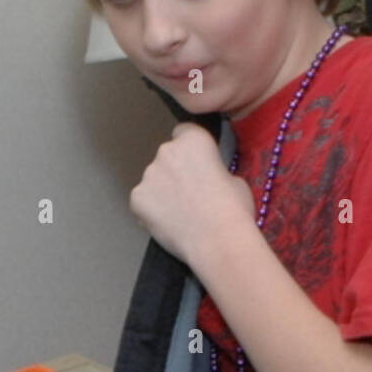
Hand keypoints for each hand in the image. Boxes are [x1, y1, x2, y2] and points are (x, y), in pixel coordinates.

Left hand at [129, 123, 255, 267]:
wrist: (218, 240)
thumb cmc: (233, 209)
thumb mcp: (235, 179)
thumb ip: (215, 170)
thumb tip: (208, 178)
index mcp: (194, 140)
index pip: (184, 131)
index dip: (191, 148)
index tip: (197, 162)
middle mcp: (166, 151)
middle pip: (167, 156)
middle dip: (176, 170)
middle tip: (192, 193)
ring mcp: (148, 175)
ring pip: (154, 180)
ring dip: (164, 191)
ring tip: (182, 213)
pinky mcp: (136, 199)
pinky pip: (143, 200)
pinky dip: (152, 210)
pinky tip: (170, 222)